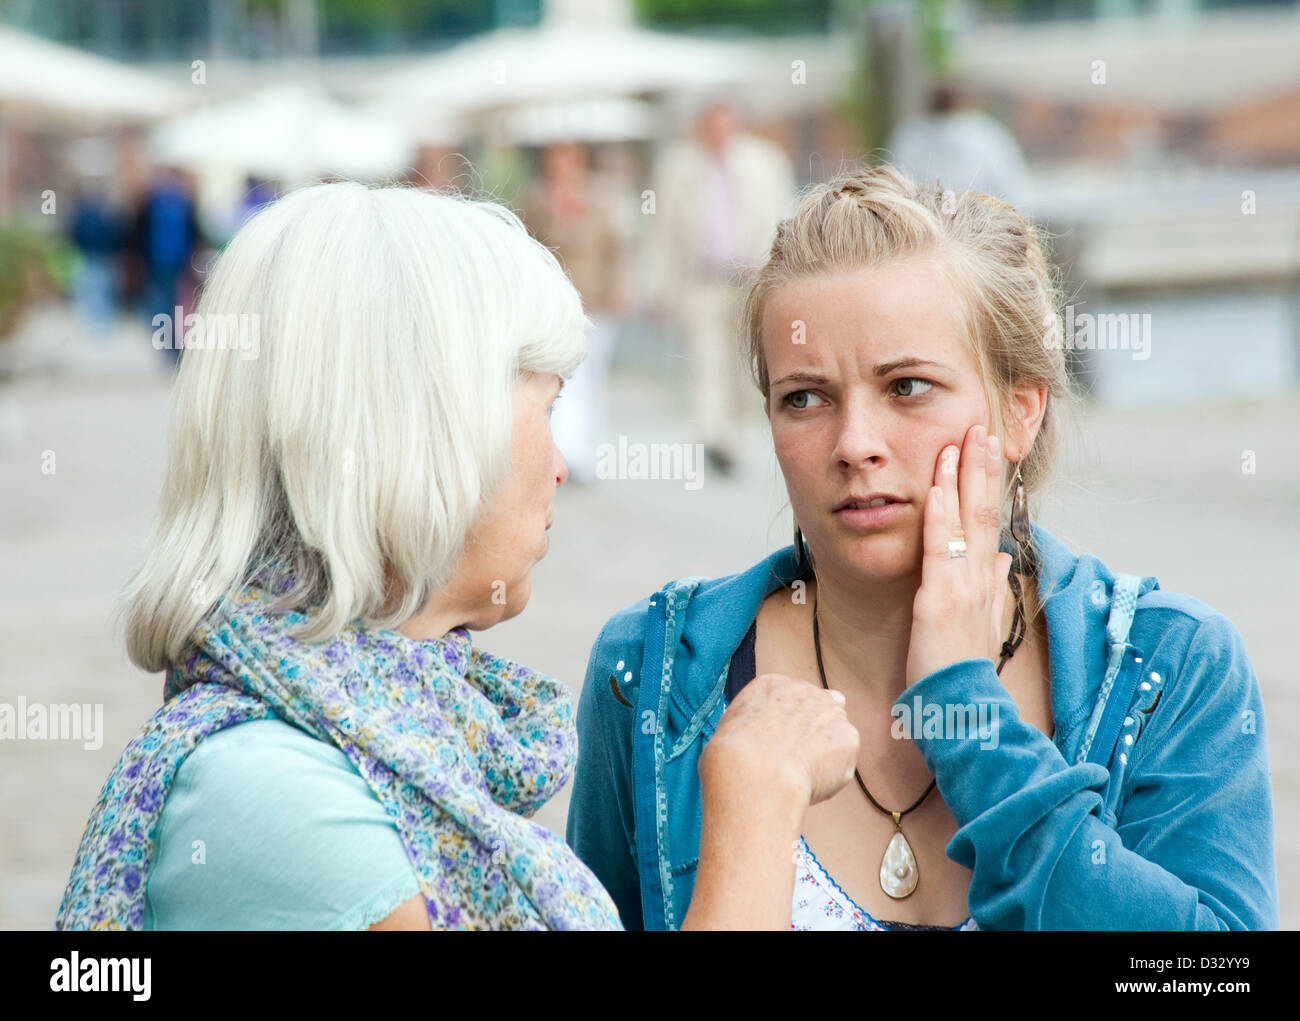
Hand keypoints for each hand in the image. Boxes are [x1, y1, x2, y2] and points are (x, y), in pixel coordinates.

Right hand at [700, 672, 859, 807]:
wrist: (753, 773)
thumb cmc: (732, 758)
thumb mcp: (730, 728)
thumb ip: (753, 724)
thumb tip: (757, 737)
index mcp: (772, 685)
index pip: (789, 700)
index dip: (786, 726)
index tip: (779, 745)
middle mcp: (806, 690)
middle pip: (817, 709)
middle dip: (810, 734)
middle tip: (793, 763)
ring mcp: (831, 712)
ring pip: (833, 735)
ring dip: (823, 754)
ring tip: (799, 777)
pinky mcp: (848, 737)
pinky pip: (843, 761)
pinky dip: (833, 775)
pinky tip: (810, 783)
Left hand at [905, 423, 1013, 688]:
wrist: (964, 710)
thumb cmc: (964, 670)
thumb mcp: (984, 624)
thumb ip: (993, 589)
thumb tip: (1003, 558)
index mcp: (988, 581)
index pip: (991, 521)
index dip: (989, 483)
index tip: (988, 448)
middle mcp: (982, 578)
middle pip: (986, 510)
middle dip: (982, 467)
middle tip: (982, 426)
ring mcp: (963, 586)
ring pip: (966, 520)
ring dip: (961, 478)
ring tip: (961, 439)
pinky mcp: (939, 599)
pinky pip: (939, 549)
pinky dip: (938, 516)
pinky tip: (934, 488)